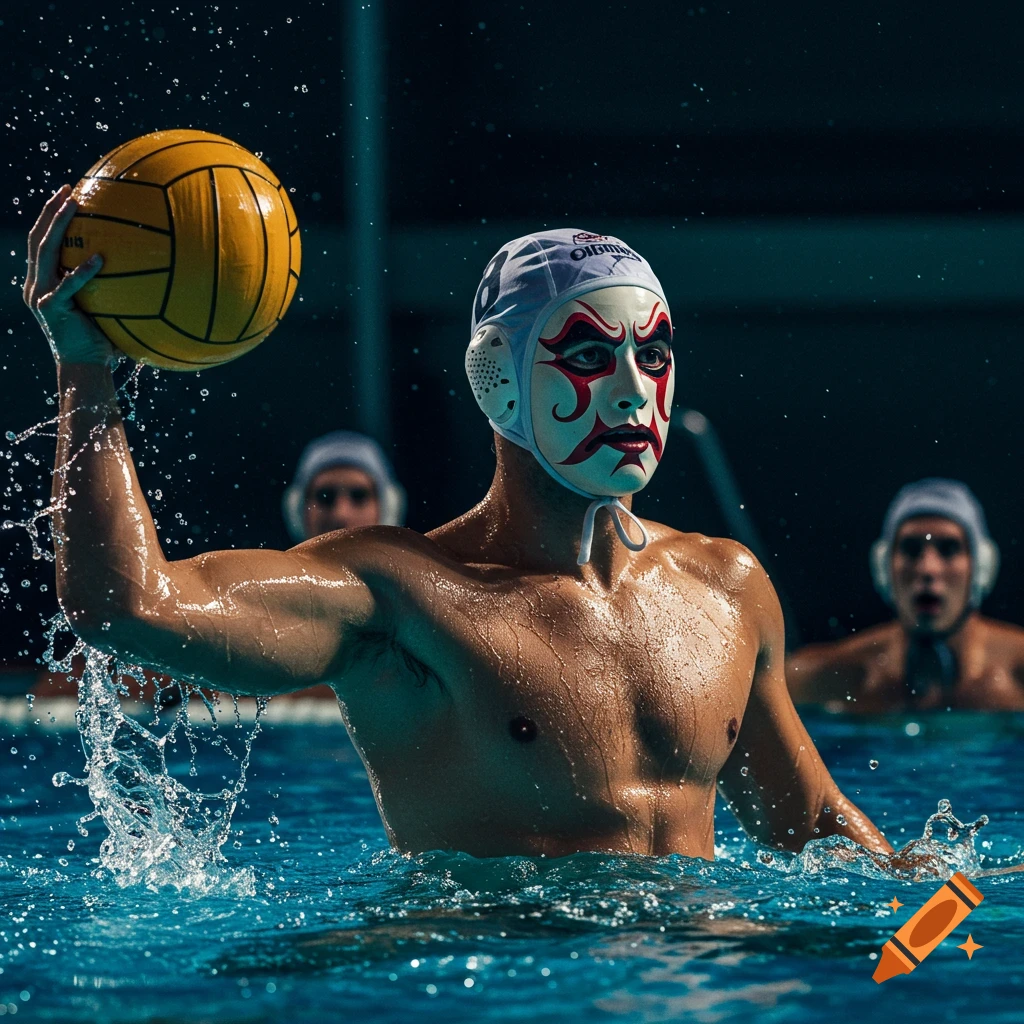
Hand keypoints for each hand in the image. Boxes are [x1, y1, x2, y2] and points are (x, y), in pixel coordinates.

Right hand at [24, 184, 114, 366]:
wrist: (86, 368)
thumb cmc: (102, 341)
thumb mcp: (106, 308)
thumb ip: (114, 287)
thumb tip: (151, 267)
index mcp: (45, 282)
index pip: (43, 243)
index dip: (50, 218)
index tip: (67, 195)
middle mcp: (37, 285)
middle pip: (38, 239)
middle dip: (50, 211)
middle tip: (67, 189)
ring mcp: (41, 295)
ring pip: (44, 252)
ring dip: (58, 225)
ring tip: (73, 205)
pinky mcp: (50, 309)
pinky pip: (68, 286)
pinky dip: (83, 272)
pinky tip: (100, 258)